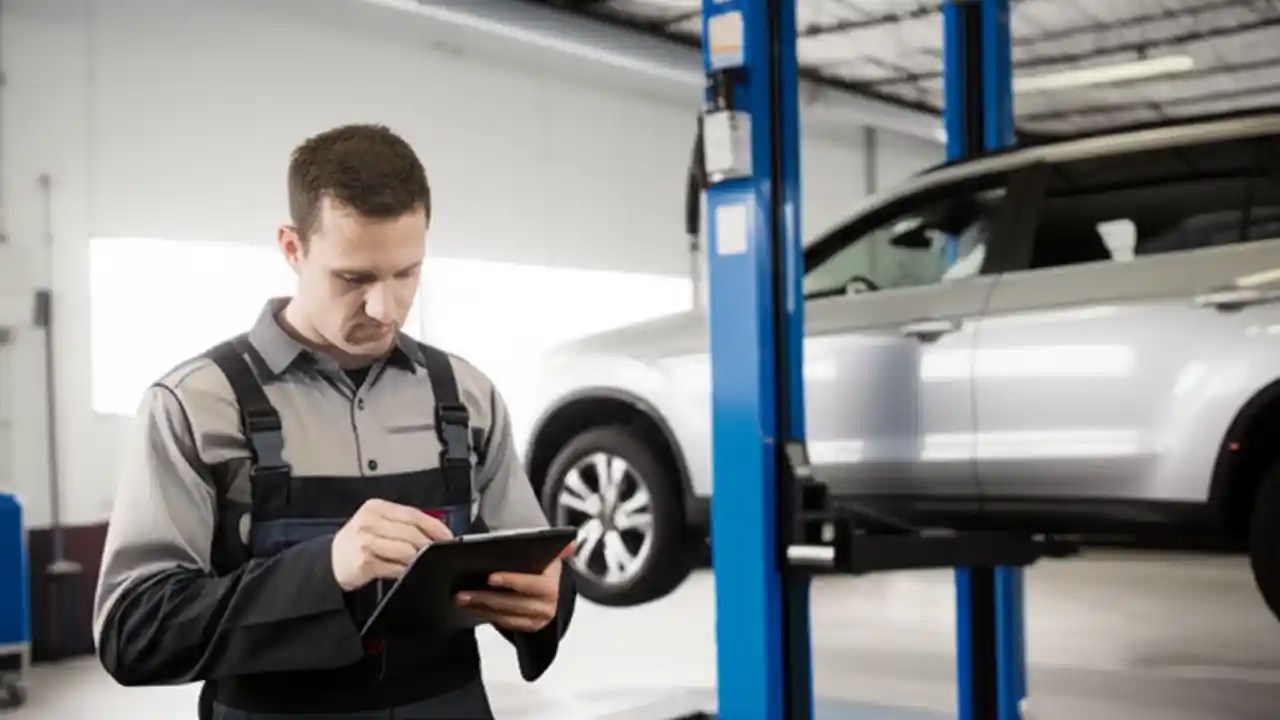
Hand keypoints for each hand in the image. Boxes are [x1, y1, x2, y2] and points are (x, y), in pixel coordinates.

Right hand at [331, 499, 453, 591]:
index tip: (447, 536)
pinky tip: (404, 572)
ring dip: (417, 560)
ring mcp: (365, 541)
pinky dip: (404, 571)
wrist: (328, 562)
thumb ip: (402, 525)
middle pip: (411, 533)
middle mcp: (369, 522)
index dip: (434, 526)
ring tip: (419, 563)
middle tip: (436, 554)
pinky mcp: (364, 562)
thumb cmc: (358, 542)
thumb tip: (435, 533)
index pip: (413, 514)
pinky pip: (395, 567)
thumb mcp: (376, 524)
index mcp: (375, 507)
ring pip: (406, 550)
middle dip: (427, 545)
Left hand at [455, 542, 572, 633]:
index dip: (512, 581)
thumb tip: (571, 542)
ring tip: (462, 599)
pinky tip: (471, 608)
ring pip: (506, 615)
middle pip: (513, 603)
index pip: (532, 584)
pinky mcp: (530, 627)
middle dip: (486, 598)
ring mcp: (539, 618)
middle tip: (464, 592)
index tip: (490, 577)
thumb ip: (558, 548)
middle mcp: (549, 604)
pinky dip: (486, 616)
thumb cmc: (543, 568)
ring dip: (481, 608)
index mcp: (552, 584)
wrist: (551, 589)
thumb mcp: (551, 556)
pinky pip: (505, 624)